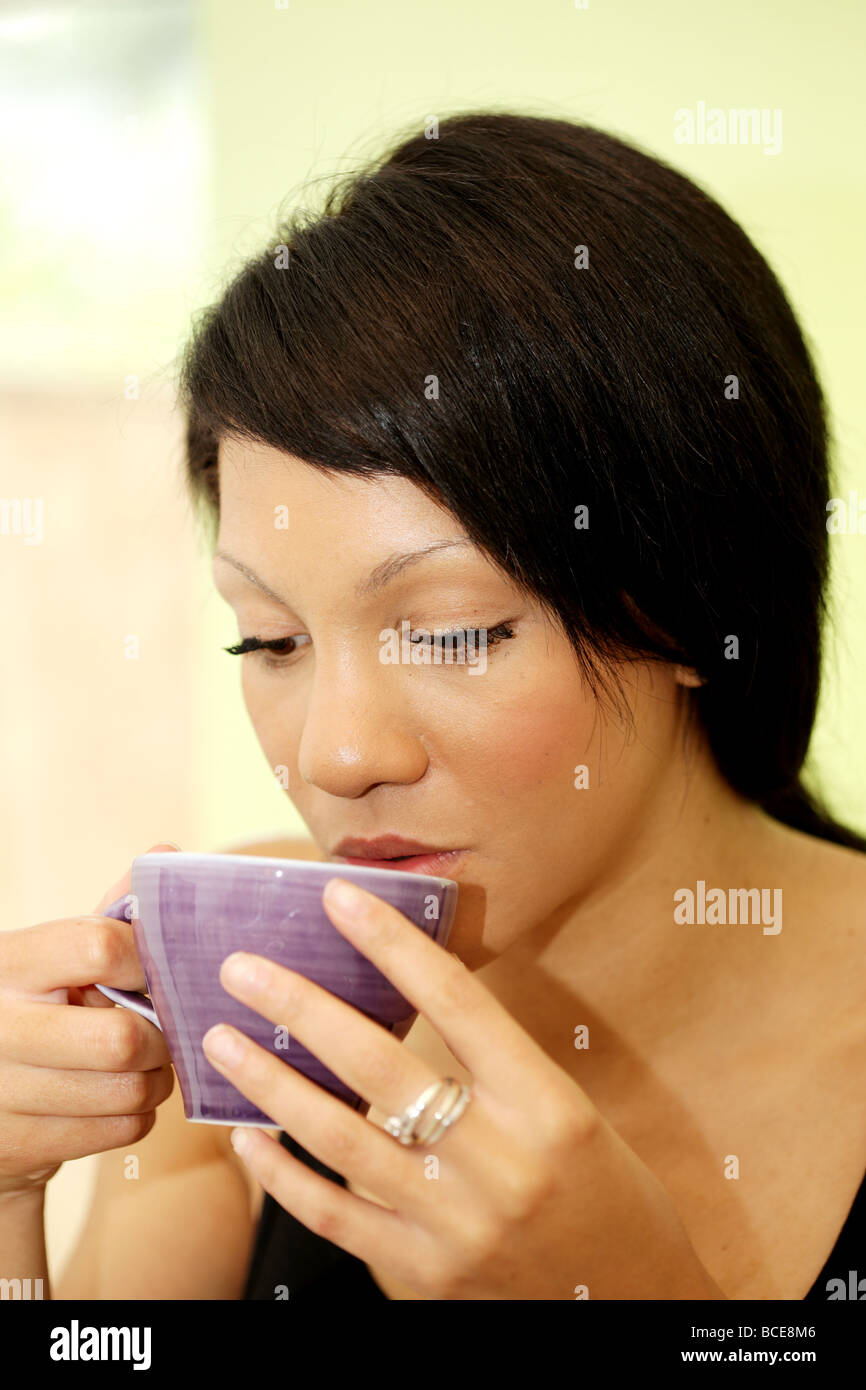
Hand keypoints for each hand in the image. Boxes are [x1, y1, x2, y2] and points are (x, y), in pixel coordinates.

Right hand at [0, 844, 175, 1197]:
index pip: (99, 947)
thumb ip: (112, 913)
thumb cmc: (38, 1007)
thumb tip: (167, 852)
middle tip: (161, 1032)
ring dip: (155, 1080)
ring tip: (145, 1064)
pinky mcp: (18, 1144)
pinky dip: (136, 1114)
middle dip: (159, 1038)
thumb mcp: (58, 956)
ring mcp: (2, 1091)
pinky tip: (119, 1096)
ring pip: (127, 1091)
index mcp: (9, 962)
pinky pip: (119, 1130)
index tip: (154, 974)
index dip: (145, 962)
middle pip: (121, 1039)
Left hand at [202, 877, 725, 1299]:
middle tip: (243, 968)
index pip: (457, 1001)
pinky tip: (247, 1138)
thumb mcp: (570, 1109)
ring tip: (223, 1039)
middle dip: (302, 1008)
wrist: (632, 1300)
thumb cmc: (606, 1189)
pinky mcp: (425, 1273)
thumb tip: (405, 995)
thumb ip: (495, 1063)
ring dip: (273, 1083)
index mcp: (546, 1104)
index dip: (393, 944)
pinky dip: (283, 1176)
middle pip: (381, 1066)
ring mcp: (456, 1222)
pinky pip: (334, 1217)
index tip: (340, 898)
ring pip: (342, 1138)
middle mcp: (499, 1161)